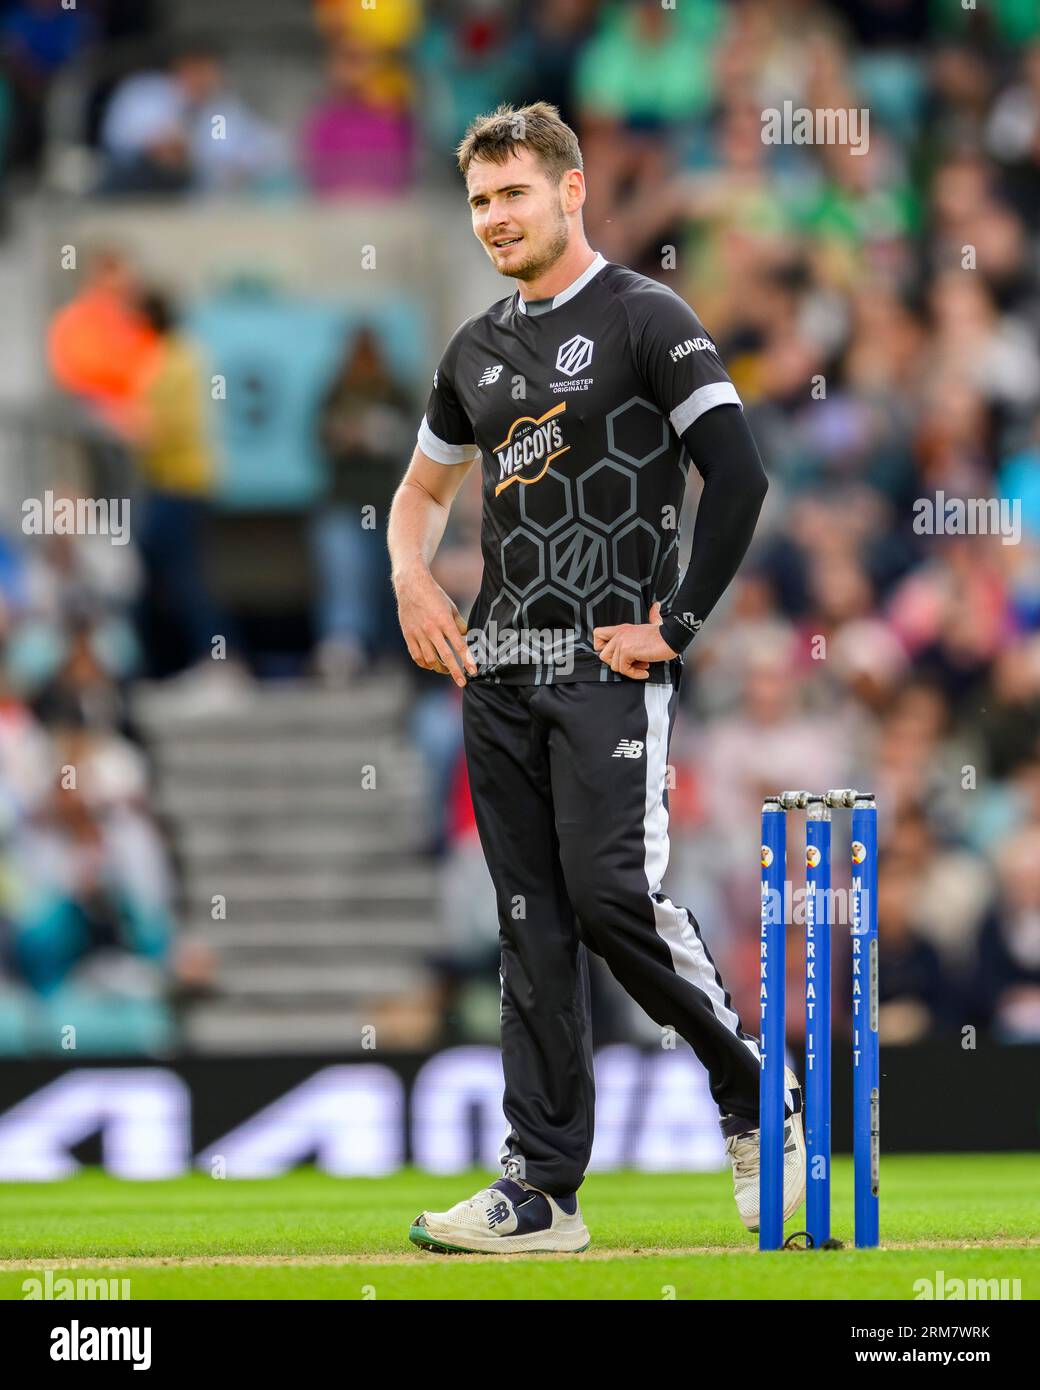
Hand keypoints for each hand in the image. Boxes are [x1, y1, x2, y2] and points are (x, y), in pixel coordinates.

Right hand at [394, 562, 477, 686]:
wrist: (411, 586)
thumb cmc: (434, 596)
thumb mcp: (451, 608)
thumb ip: (460, 625)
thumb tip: (467, 640)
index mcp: (444, 621)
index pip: (459, 645)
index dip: (467, 660)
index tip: (473, 671)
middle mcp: (431, 629)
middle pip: (445, 656)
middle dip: (455, 672)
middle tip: (462, 683)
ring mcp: (418, 633)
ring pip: (429, 659)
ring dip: (440, 668)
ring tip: (447, 670)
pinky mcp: (408, 635)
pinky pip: (416, 656)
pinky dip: (424, 664)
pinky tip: (431, 665)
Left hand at [593, 602, 677, 679]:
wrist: (672, 637)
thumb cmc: (664, 634)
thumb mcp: (654, 622)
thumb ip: (653, 615)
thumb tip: (657, 605)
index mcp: (622, 629)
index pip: (597, 634)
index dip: (602, 647)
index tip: (617, 654)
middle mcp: (619, 634)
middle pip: (603, 655)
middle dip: (617, 663)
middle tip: (633, 663)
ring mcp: (622, 642)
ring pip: (614, 665)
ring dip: (629, 670)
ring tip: (643, 665)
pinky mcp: (627, 651)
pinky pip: (624, 669)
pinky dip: (635, 674)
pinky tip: (645, 672)